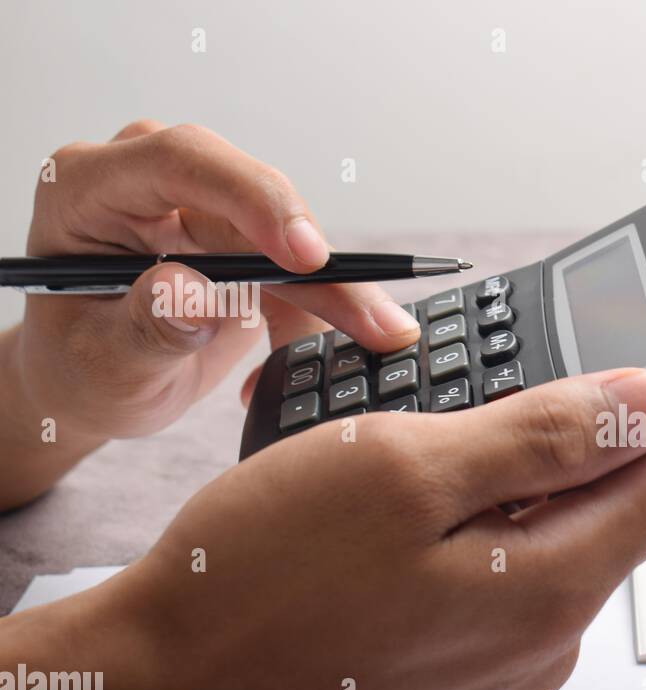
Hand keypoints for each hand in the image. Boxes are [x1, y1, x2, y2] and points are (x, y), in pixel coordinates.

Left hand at [0, 120, 420, 506]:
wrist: (94, 384)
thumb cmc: (82, 369)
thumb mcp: (103, 363)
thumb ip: (147, 328)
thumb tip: (191, 294)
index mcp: (90, 189)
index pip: (183, 162)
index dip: (254, 199)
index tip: (307, 256)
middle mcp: (149, 182)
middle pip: (254, 202)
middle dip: (320, 267)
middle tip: (376, 320)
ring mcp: (197, 206)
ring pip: (290, 237)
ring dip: (337, 295)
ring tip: (377, 340)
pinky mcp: (238, 238)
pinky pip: (299, 268)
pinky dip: (319, 314)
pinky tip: (306, 360)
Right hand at [0, 369, 645, 689]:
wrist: (166, 678)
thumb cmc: (263, 577)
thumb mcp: (410, 471)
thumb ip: (545, 436)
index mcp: (551, 589)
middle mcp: (543, 635)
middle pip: (625, 507)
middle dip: (624, 426)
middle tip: (602, 352)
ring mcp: (503, 652)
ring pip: (565, 532)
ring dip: (554, 464)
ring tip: (498, 408)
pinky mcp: (461, 653)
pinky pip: (515, 563)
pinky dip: (507, 507)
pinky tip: (454, 475)